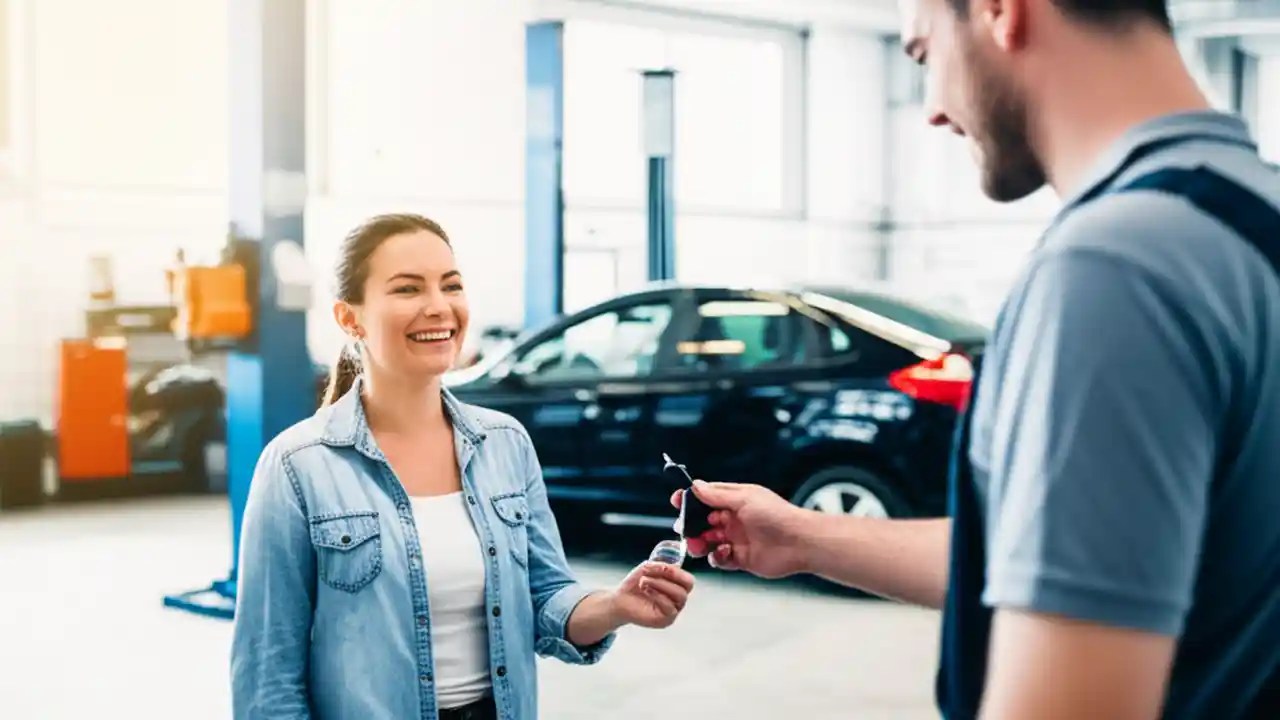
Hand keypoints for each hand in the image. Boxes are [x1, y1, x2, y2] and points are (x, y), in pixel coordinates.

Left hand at [608, 561, 695, 628]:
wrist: (621, 600)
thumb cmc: (635, 585)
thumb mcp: (646, 569)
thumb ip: (658, 566)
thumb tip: (670, 566)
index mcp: (676, 586)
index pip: (688, 581)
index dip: (678, 572)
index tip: (663, 567)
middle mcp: (677, 599)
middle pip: (686, 588)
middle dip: (670, 576)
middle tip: (653, 572)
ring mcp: (673, 611)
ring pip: (679, 596)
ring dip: (661, 584)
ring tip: (644, 581)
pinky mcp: (666, 620)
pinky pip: (670, 608)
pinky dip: (658, 596)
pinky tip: (647, 591)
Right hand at [671, 480, 808, 578]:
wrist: (799, 542)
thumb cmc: (776, 515)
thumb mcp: (744, 498)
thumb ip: (717, 495)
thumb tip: (695, 486)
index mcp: (735, 501)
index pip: (706, 498)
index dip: (690, 500)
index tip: (676, 502)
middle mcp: (734, 519)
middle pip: (703, 522)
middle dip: (691, 526)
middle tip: (684, 529)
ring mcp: (737, 539)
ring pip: (708, 542)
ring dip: (700, 543)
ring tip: (699, 544)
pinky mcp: (741, 558)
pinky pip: (720, 559)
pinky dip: (717, 557)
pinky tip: (725, 553)